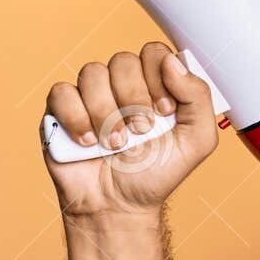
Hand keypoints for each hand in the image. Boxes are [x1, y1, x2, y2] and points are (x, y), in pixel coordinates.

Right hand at [41, 42, 218, 218]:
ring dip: (107, 113)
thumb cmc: (156, 174)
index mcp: (154, 84)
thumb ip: (198, 98)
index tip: (165, 112)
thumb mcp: (196, 141)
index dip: (159, 78)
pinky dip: (77, 119)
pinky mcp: (61, 109)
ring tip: (115, 145)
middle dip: (134, 100)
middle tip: (140, 132)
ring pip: (92, 73)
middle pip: (123, 60)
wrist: (119, 206)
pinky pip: (62, 92)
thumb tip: (173, 62)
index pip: (154, 53)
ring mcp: (90, 94)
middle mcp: (121, 83)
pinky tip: (89, 142)